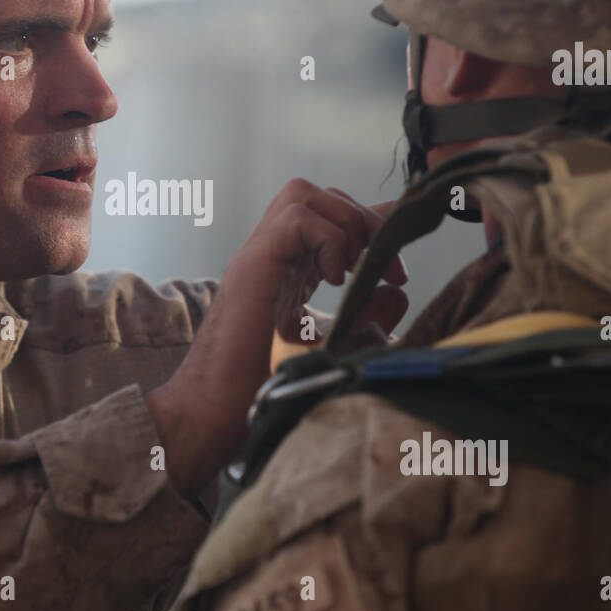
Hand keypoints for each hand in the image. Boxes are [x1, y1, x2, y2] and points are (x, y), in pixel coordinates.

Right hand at [146, 181, 407, 499]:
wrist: (211, 416)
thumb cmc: (259, 393)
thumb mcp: (330, 346)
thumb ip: (364, 315)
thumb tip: (397, 292)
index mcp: (283, 272)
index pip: (327, 218)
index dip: (368, 222)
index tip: (398, 255)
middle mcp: (269, 257)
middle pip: (315, 194)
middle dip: (361, 219)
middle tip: (384, 268)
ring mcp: (257, 257)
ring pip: (303, 194)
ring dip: (344, 225)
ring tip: (354, 272)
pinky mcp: (254, 266)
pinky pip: (296, 219)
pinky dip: (327, 239)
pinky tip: (332, 281)